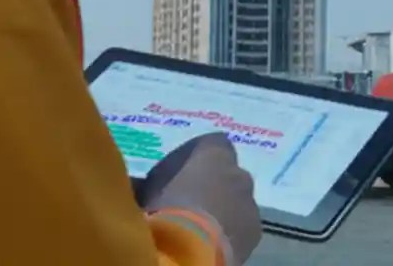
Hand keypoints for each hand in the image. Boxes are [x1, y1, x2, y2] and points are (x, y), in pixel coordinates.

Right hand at [140, 132, 262, 263]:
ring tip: (200, 228)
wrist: (188, 249)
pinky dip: (229, 232)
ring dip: (223, 210)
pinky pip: (242, 227)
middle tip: (189, 205)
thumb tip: (137, 185)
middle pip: (228, 174)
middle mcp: (238, 171)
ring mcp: (250, 202)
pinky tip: (211, 243)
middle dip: (213, 186)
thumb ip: (147, 182)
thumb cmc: (163, 209)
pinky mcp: (255, 231)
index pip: (212, 143)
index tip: (181, 175)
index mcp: (213, 150)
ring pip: (238, 201)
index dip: (197, 160)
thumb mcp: (144, 191)